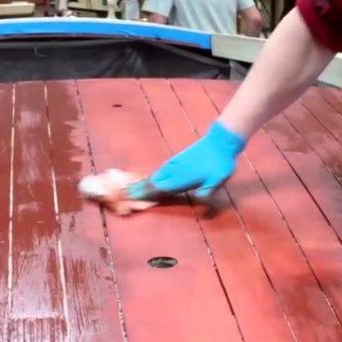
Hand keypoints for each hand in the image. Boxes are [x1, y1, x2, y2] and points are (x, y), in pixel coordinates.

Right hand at [126, 120, 246, 200]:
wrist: (220, 140)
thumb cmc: (220, 163)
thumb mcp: (217, 180)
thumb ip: (207, 192)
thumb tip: (199, 201)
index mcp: (180, 178)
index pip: (157, 189)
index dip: (143, 195)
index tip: (127, 199)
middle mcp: (173, 171)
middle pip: (151, 182)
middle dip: (136, 190)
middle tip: (120, 195)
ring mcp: (174, 164)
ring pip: (154, 176)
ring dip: (142, 183)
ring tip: (130, 188)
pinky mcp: (177, 159)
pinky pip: (159, 170)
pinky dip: (151, 176)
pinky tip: (150, 178)